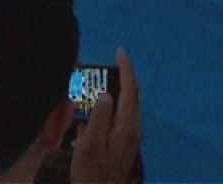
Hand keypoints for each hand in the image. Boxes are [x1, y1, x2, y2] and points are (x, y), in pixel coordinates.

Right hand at [70, 49, 141, 183]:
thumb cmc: (91, 173)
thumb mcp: (89, 144)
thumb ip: (99, 117)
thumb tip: (106, 94)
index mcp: (127, 126)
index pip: (130, 89)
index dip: (126, 68)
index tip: (119, 51)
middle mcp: (134, 128)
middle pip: (129, 96)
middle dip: (116, 79)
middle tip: (97, 70)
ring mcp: (131, 136)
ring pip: (123, 107)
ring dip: (110, 95)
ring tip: (91, 88)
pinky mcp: (125, 143)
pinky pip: (118, 118)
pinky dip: (107, 110)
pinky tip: (90, 114)